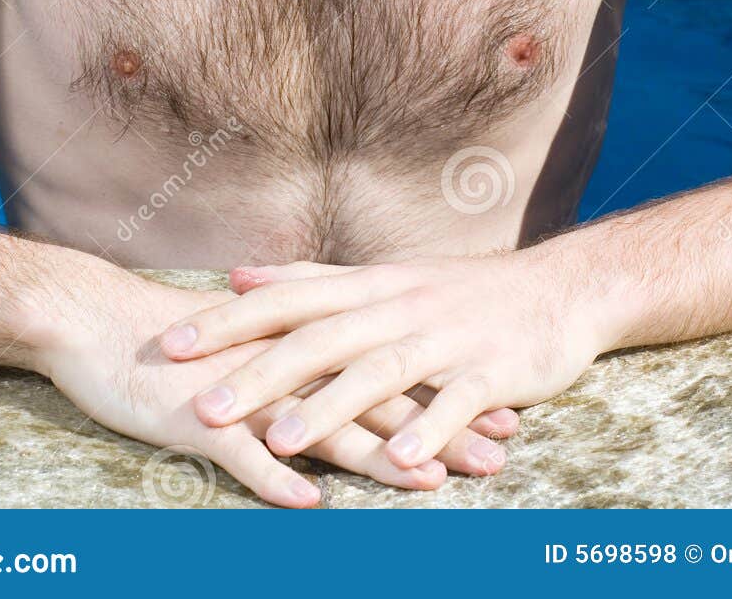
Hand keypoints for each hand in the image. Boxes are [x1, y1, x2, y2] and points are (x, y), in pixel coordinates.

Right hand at [13, 260, 514, 505]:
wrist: (94, 319)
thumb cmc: (172, 339)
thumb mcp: (252, 345)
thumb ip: (304, 360)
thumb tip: (353, 381)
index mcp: (303, 344)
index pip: (390, 370)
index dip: (447, 392)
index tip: (503, 411)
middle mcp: (287, 362)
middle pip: (376, 398)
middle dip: (438, 427)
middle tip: (499, 450)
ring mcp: (245, 391)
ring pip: (322, 426)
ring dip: (378, 455)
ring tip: (431, 480)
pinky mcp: (197, 418)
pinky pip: (241, 454)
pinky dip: (276, 476)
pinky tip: (310, 504)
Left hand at [160, 252, 612, 469]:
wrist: (558, 290)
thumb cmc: (461, 291)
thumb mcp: (382, 277)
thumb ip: (312, 281)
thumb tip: (239, 274)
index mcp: (368, 286)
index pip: (287, 299)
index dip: (230, 320)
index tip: (173, 343)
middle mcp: (398, 306)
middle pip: (321, 338)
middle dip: (262, 373)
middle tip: (208, 408)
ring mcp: (445, 338)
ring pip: (380, 372)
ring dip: (332, 407)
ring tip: (285, 441)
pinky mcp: (489, 372)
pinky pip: (455, 403)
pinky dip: (430, 428)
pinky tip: (404, 458)